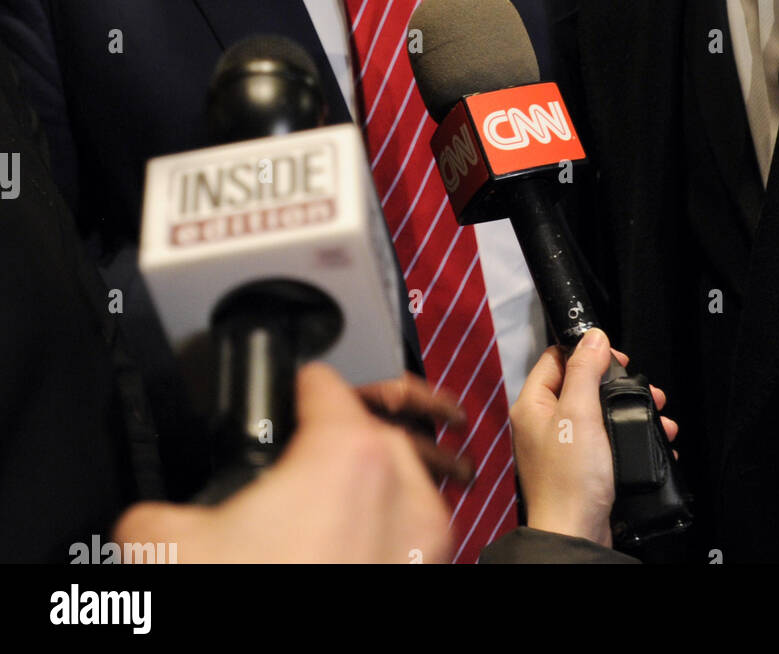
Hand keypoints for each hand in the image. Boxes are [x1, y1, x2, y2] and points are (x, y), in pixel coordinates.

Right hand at [114, 362, 451, 563]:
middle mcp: (401, 488)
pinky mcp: (429, 582)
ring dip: (362, 491)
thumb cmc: (249, 592)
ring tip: (308, 518)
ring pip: (399, 484)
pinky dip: (379, 539)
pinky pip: (410, 539)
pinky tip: (332, 558)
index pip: (323, 384)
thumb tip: (152, 520)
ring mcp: (425, 542)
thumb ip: (159, 508)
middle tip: (288, 469)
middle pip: (369, 432)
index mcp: (348, 453)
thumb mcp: (165, 543)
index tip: (280, 396)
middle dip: (330, 444)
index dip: (291, 387)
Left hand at [510, 328, 676, 546]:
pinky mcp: (580, 467)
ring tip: (658, 413)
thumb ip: (585, 371)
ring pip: (599, 412)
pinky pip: (606, 440)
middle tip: (642, 387)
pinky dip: (629, 436)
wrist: (575, 534)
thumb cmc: (570, 478)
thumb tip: (593, 337)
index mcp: (533, 405)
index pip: (556, 358)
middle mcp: (542, 423)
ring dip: (629, 409)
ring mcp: (561, 446)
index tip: (616, 358)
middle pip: (581, 384)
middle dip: (617, 384)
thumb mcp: (579, 413)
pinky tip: (653, 438)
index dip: (586, 352)